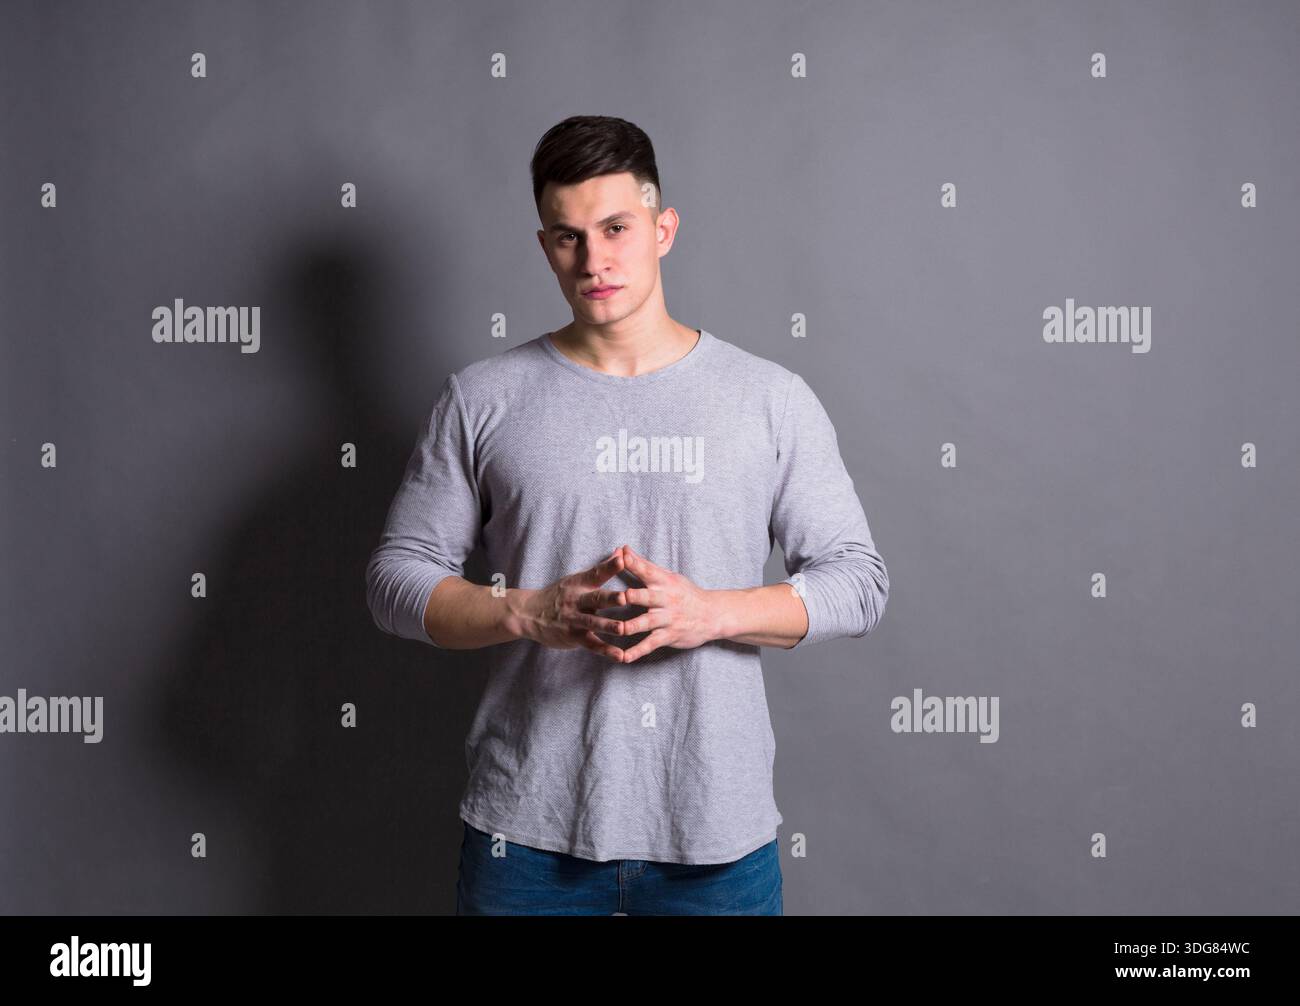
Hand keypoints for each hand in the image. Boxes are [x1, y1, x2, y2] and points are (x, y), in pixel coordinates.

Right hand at [512, 549, 629, 659]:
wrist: (529, 614)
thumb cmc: (560, 595)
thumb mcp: (577, 579)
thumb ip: (603, 568)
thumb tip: (622, 551)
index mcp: (580, 584)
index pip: (596, 573)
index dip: (610, 566)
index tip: (623, 559)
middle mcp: (577, 600)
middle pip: (596, 598)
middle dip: (611, 598)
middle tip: (626, 597)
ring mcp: (574, 620)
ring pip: (593, 622)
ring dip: (608, 626)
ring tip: (624, 629)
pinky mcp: (574, 637)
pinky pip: (591, 645)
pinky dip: (605, 650)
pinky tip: (620, 656)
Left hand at [614, 544, 718, 662]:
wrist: (713, 614)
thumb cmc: (684, 592)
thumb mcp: (667, 575)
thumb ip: (642, 564)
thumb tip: (622, 548)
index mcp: (663, 581)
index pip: (647, 570)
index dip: (633, 563)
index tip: (619, 556)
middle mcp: (665, 599)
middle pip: (646, 597)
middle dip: (633, 596)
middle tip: (619, 596)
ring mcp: (667, 619)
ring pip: (646, 623)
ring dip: (631, 626)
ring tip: (618, 630)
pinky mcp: (669, 635)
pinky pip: (651, 644)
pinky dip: (638, 652)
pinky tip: (624, 658)